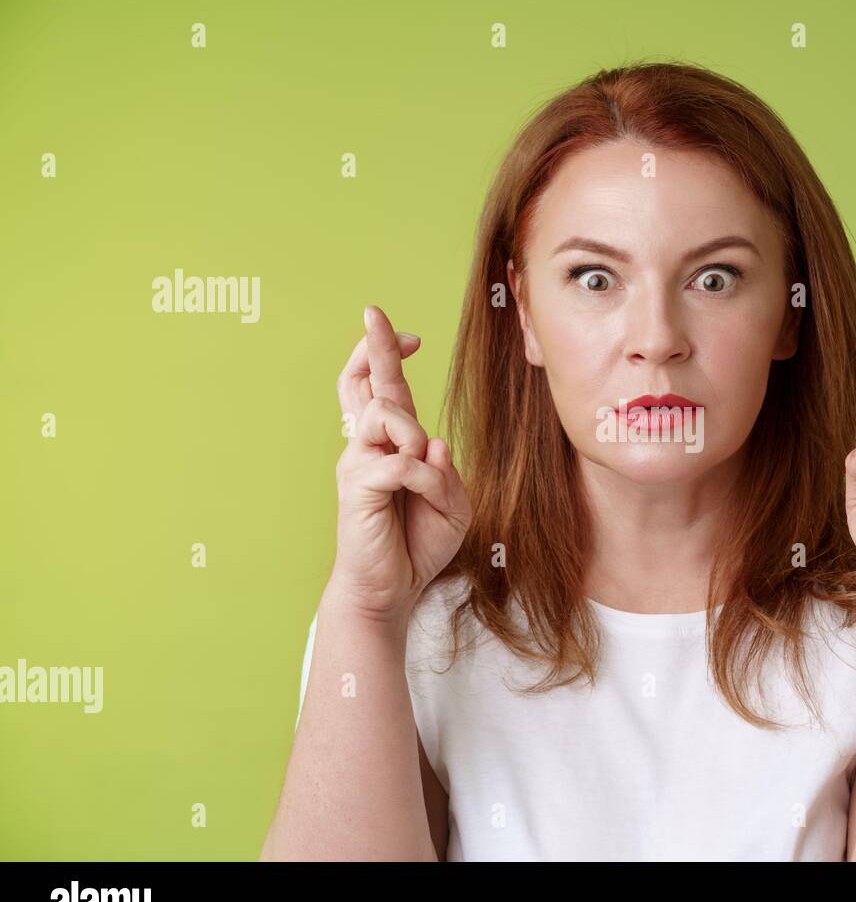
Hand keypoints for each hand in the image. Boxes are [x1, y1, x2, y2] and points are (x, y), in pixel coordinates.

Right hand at [329, 304, 471, 624]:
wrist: (391, 588)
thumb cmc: (418, 543)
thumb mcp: (452, 505)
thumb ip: (446, 472)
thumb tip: (433, 443)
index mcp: (392, 445)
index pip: (383, 389)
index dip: (390, 357)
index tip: (410, 335)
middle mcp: (369, 445)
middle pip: (365, 382)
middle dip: (375, 345)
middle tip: (374, 313)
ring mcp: (359, 462)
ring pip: (386, 414)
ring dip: (415, 436)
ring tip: (422, 470)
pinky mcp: (356, 486)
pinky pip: (400, 464)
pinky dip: (423, 480)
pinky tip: (422, 499)